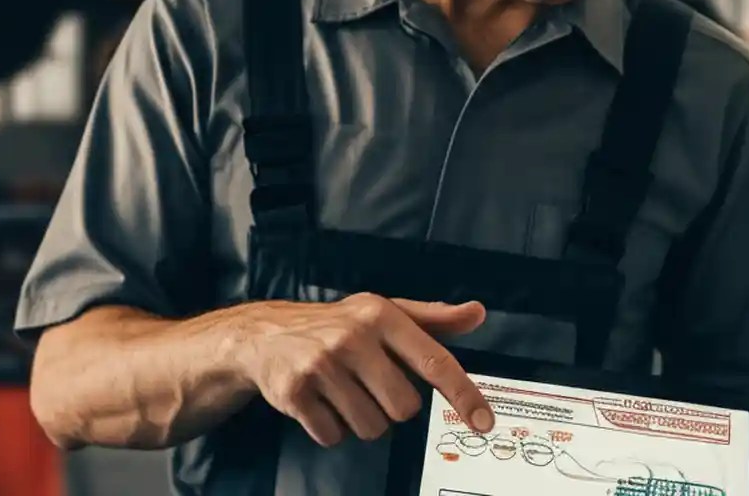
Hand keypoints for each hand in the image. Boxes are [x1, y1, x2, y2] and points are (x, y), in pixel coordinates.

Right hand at [235, 294, 493, 446]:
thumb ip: (433, 318)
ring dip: (362, 420)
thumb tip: (476, 313)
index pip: (434, 361)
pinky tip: (321, 402)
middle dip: (392, 405)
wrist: (264, 334)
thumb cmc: (337, 325)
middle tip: (371, 384)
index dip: (463, 394)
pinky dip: (332, 428)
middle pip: (403, 407)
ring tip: (344, 392)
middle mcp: (353, 337)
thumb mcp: (384, 312)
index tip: (484, 421)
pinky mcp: (294, 392)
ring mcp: (321, 365)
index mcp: (382, 315)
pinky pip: (333, 436)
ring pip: (370, 427)